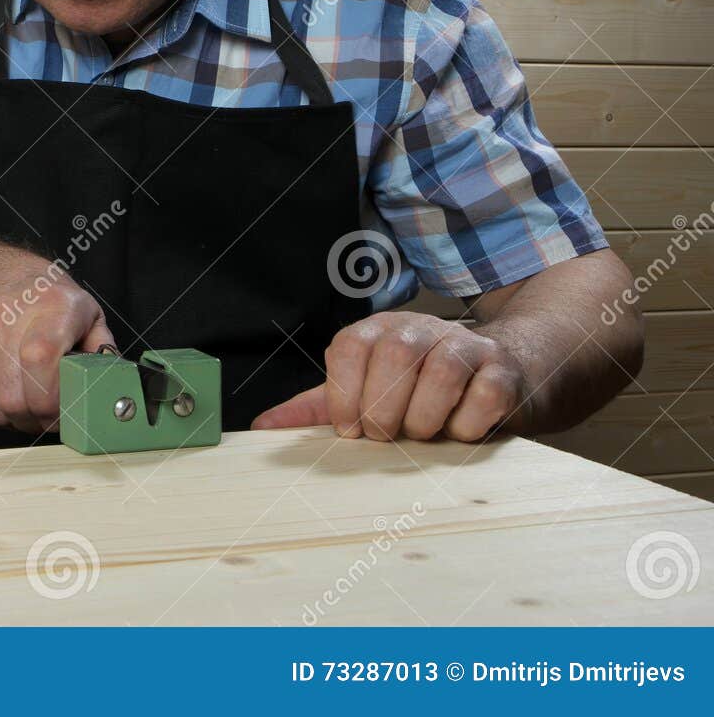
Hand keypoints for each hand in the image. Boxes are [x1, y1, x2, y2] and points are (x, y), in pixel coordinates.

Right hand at [0, 252, 115, 433]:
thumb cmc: (40, 295)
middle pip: (18, 400)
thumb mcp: (84, 309)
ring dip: (18, 417)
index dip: (57, 402)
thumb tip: (112, 386)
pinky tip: (6, 387)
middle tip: (51, 413)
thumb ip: (101, 348)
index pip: (43, 366)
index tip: (69, 410)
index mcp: (51, 307)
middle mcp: (7, 320)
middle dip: (40, 418)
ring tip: (30, 400)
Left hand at [250, 311, 529, 440]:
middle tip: (384, 436)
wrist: (502, 376)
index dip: (343, 393)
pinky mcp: (504, 370)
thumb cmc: (421, 392)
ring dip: (425, 418)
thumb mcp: (366, 394)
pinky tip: (460, 431)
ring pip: (440, 372)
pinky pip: (484, 394)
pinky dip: (468, 423)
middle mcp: (422, 328)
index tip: (348, 431)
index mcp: (380, 330)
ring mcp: (467, 345)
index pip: (349, 346)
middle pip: (394, 354)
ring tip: (422, 435)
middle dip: (383, 407)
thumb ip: (318, 408)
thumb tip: (261, 427)